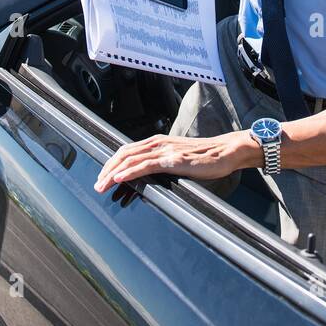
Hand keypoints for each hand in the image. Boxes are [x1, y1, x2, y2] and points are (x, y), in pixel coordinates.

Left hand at [93, 131, 259, 192]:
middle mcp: (159, 142)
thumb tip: (151, 175)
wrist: (227, 151)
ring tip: (102, 184)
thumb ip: (164, 162)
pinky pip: (146, 165)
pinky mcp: (173, 160)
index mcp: (159, 141)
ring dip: (113, 172)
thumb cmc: (207, 156)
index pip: (128, 150)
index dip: (112, 163)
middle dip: (107, 168)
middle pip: (124, 153)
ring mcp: (165, 150)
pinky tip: (120, 178)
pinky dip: (129, 172)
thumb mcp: (180, 158)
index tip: (104, 176)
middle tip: (98, 184)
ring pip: (130, 159)